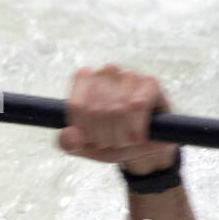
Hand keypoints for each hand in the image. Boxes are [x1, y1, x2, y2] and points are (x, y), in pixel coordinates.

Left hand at [58, 65, 177, 176]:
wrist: (144, 148)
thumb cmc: (111, 141)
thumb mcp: (84, 146)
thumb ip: (68, 143)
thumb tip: (70, 135)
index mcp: (85, 79)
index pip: (77, 106)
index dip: (85, 131)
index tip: (92, 141)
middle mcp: (106, 71)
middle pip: (96, 110)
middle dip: (103, 137)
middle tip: (112, 143)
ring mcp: (129, 75)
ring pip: (118, 109)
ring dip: (121, 136)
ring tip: (125, 141)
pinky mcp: (150, 83)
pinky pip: (137, 106)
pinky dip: (135, 129)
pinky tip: (138, 137)